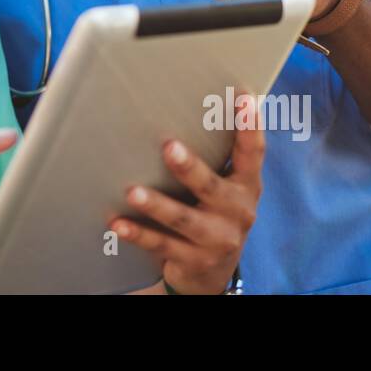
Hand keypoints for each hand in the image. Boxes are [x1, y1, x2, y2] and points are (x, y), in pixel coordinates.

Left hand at [109, 119, 264, 293]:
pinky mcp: (194, 261)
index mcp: (247, 185)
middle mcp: (238, 213)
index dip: (250, 128)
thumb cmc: (214, 210)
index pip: (252, 154)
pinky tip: (118, 224)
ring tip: (132, 192)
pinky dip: (138, 234)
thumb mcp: (224, 186)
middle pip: (211, 187)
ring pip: (183, 219)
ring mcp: (217, 240)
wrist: (214, 271)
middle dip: (189, 168)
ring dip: (157, 205)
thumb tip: (182, 104)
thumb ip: (215, 155)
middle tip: (168, 147)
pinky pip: (162, 245)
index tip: (244, 100)